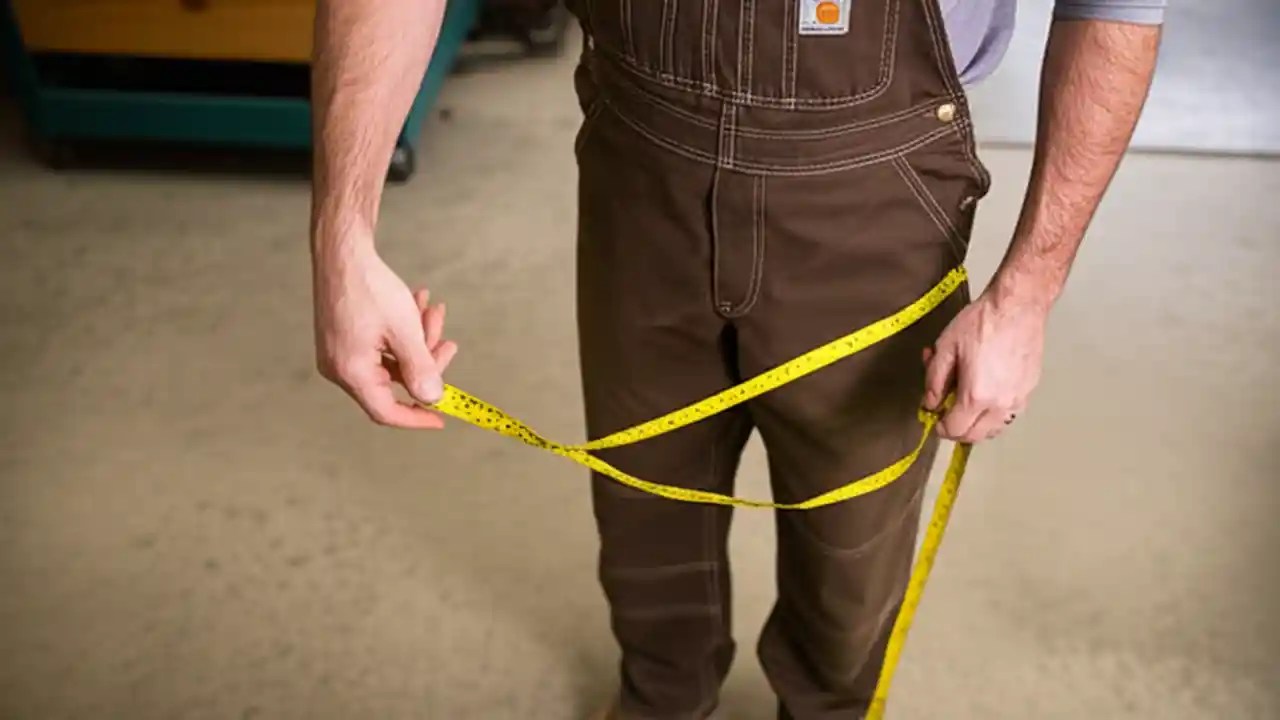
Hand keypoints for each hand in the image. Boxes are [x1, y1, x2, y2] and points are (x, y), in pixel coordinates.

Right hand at [313, 243, 456, 427]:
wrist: (342, 251)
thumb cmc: (368, 286)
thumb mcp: (404, 329)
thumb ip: (421, 368)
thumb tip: (432, 398)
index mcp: (351, 372)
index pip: (386, 412)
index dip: (417, 417)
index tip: (442, 418)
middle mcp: (340, 368)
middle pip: (395, 382)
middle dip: (426, 361)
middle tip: (447, 341)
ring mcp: (341, 354)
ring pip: (392, 361)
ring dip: (418, 340)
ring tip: (433, 311)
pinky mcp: (345, 340)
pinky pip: (381, 347)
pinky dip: (403, 332)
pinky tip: (418, 306)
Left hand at [922, 289, 1046, 442]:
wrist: (1017, 306)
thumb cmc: (982, 322)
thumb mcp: (946, 348)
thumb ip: (934, 381)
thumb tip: (930, 403)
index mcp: (977, 396)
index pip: (955, 430)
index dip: (940, 427)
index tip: (935, 418)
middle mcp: (1001, 404)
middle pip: (976, 436)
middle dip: (958, 430)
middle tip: (947, 413)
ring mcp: (1019, 399)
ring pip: (995, 429)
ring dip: (978, 424)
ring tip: (966, 402)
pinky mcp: (1029, 390)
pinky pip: (1009, 414)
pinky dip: (994, 413)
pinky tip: (986, 393)